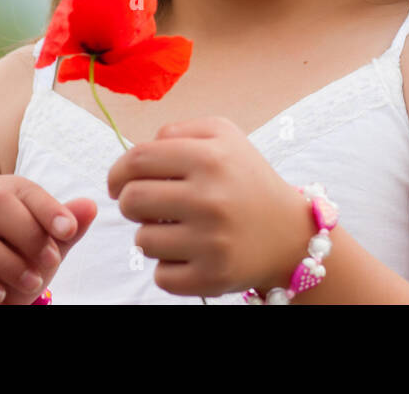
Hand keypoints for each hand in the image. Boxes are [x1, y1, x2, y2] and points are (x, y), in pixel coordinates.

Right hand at [0, 174, 96, 303]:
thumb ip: (65, 227)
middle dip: (27, 235)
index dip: (47, 208)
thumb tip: (90, 205)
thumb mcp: (45, 248)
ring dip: (7, 264)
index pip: (21, 188)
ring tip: (31, 285)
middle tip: (49, 264)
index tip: (69, 232)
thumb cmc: (12, 264)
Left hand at [106, 117, 310, 297]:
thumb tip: (136, 156)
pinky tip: (191, 254)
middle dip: (132, 204)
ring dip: (152, 236)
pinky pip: (160, 275)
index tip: (118, 184)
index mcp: (210, 158)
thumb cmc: (246, 181)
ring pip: (142, 241)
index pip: (137, 160)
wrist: (290, 234)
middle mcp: (211, 198)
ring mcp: (212, 242)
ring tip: (180, 230)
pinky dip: (169, 267)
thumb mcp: (224, 136)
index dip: (118, 172)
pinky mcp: (212, 277)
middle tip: (152, 206)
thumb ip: (177, 131)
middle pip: (132, 201)